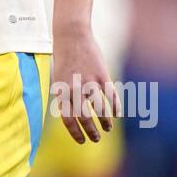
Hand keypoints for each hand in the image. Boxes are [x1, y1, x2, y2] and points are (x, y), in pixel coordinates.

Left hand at [50, 25, 118, 143]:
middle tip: (96, 139)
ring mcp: (89, 81)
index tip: (82, 141)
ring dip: (105, 122)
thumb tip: (72, 117)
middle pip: (84, 117)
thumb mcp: (58, 79)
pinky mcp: (102, 74)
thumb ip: (65, 97)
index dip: (75, 133)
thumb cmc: (64, 58)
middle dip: (91, 132)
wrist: (71, 35)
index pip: (67, 119)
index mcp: (62, 90)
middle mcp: (75, 88)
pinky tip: (117, 114)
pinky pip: (111, 96)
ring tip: (107, 128)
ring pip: (100, 109)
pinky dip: (115, 107)